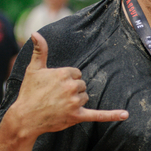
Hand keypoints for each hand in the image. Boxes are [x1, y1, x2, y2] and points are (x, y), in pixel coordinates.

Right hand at [8, 32, 128, 138]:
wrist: (25, 118)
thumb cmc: (29, 92)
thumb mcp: (34, 69)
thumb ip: (40, 50)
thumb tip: (35, 33)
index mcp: (64, 73)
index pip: (77, 74)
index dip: (66, 80)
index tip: (54, 86)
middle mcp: (71, 86)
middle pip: (82, 85)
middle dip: (72, 91)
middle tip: (55, 97)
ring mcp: (74, 102)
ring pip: (85, 98)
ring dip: (76, 102)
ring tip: (59, 106)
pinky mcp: (77, 116)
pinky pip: (98, 115)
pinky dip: (112, 115)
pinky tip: (125, 115)